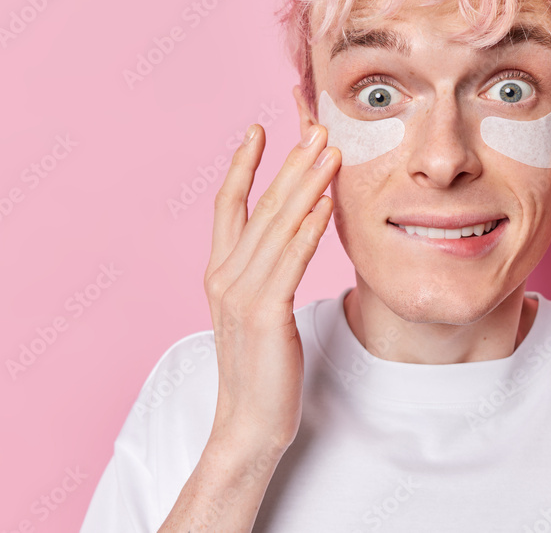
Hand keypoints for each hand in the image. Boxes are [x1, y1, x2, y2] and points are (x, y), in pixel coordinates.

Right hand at [203, 121, 339, 452]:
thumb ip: (265, 274)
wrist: (248, 423)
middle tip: (315, 127)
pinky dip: (309, 228)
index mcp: (220, 272)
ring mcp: (242, 293)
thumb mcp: (257, 313)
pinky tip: (327, 204)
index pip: (228, 206)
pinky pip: (292, 260)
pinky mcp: (266, 313)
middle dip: (290, 164)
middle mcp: (225, 276)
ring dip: (306, 185)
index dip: (243, 165)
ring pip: (278, 226)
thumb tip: (288, 241)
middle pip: (261, 207)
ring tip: (329, 152)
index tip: (259, 128)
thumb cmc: (260, 369)